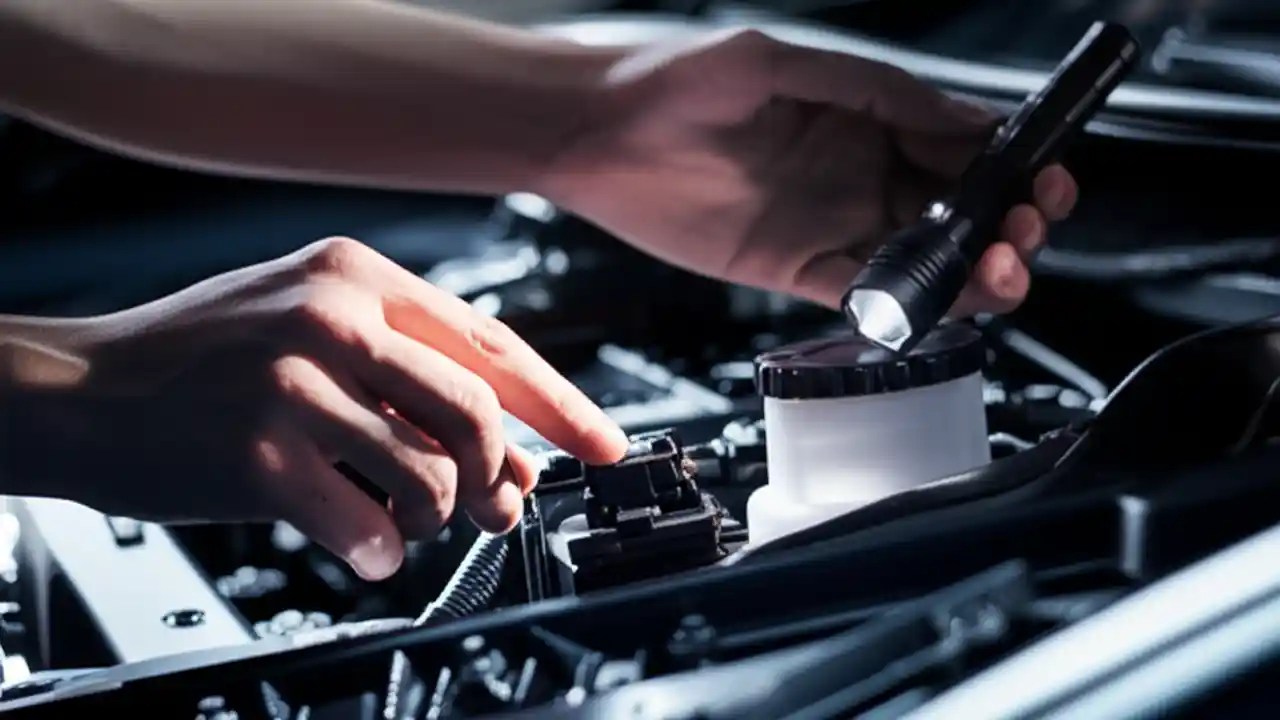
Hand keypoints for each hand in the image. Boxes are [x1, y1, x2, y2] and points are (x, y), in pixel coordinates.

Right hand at [8, 238, 626, 579]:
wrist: (80, 389)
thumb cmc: (204, 359)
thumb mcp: (313, 335)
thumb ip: (411, 383)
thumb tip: (514, 459)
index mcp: (355, 274)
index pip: (492, 342)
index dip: (560, 404)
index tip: (602, 447)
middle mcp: (330, 315)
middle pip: (476, 410)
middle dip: (499, 475)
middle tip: (495, 507)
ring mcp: (292, 382)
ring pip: (432, 473)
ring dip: (436, 516)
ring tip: (407, 518)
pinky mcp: (256, 452)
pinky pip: (367, 524)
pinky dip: (383, 549)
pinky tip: (367, 543)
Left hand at [542, 30, 1077, 315]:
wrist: (595, 130)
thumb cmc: (672, 78)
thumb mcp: (780, 63)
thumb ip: (875, 93)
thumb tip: (966, 117)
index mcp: (866, 116)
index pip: (959, 147)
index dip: (1009, 167)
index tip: (1043, 181)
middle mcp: (856, 172)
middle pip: (955, 210)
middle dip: (1004, 225)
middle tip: (1024, 231)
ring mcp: (829, 222)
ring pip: (922, 260)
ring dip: (971, 273)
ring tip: (998, 271)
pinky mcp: (793, 267)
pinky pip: (864, 293)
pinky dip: (905, 305)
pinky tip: (933, 303)